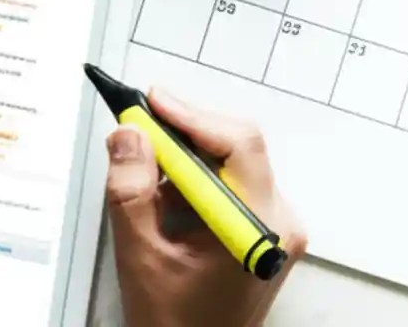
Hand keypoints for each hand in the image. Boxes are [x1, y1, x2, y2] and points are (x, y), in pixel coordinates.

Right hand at [106, 89, 306, 326]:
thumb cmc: (174, 323)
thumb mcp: (141, 255)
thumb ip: (132, 192)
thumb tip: (129, 135)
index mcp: (260, 227)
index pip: (238, 145)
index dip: (192, 116)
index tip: (151, 102)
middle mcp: (278, 221)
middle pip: (236, 147)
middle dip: (183, 132)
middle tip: (137, 125)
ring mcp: (273, 226)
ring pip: (230, 162)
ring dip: (185, 157)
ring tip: (143, 169)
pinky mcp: (259, 230)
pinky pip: (228, 184)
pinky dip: (192, 179)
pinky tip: (161, 194)